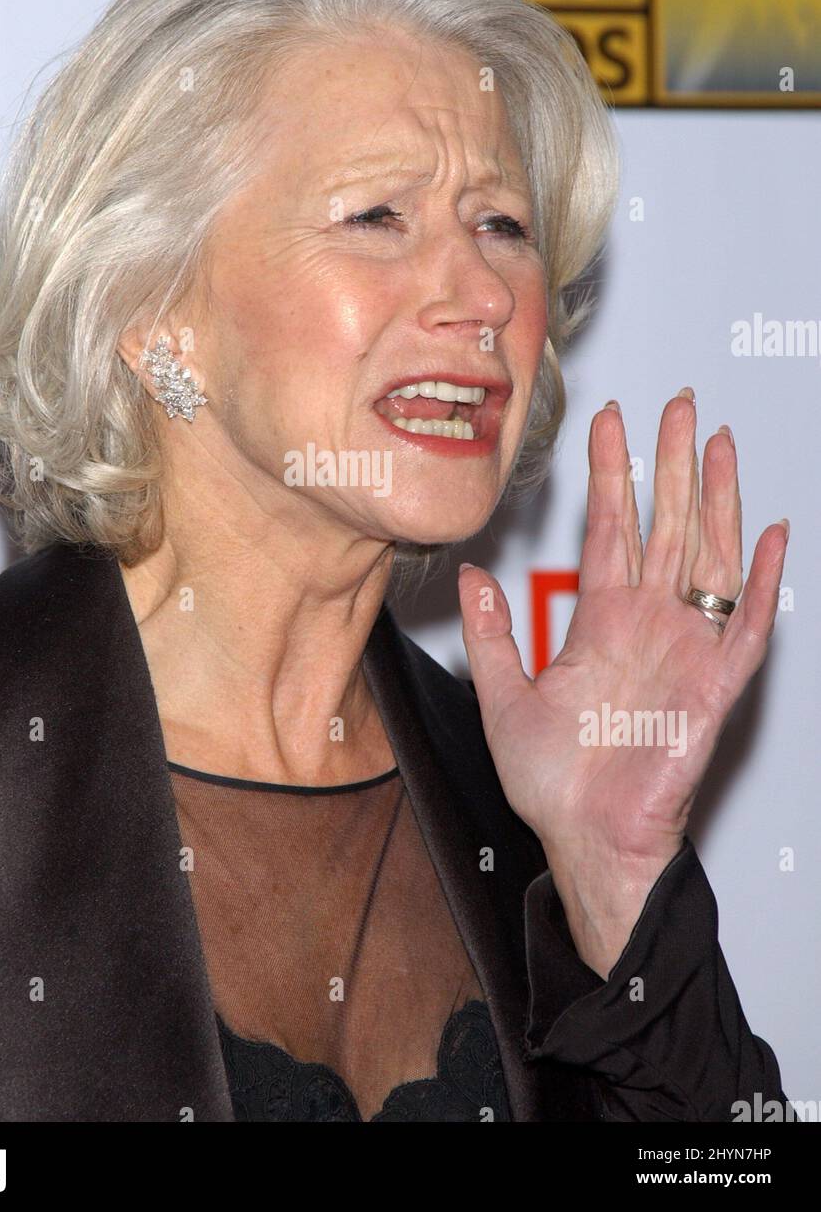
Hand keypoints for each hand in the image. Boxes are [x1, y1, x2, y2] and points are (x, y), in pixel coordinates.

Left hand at [458, 389, 788, 975]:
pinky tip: (772, 536)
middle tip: (678, 405)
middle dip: (671, 463)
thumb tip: (472, 576)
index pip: (610, 526)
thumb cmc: (553, 782)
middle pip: (666, 524)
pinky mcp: (715, 685)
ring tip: (719, 444)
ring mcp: (684, 648)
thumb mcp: (502, 695)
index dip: (611, 474)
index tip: (611, 423)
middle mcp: (646, 624)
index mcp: (600, 622)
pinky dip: (763, 583)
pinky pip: (746, 626)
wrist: (587, 839)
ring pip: (709, 556)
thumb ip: (490, 633)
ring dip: (717, 500)